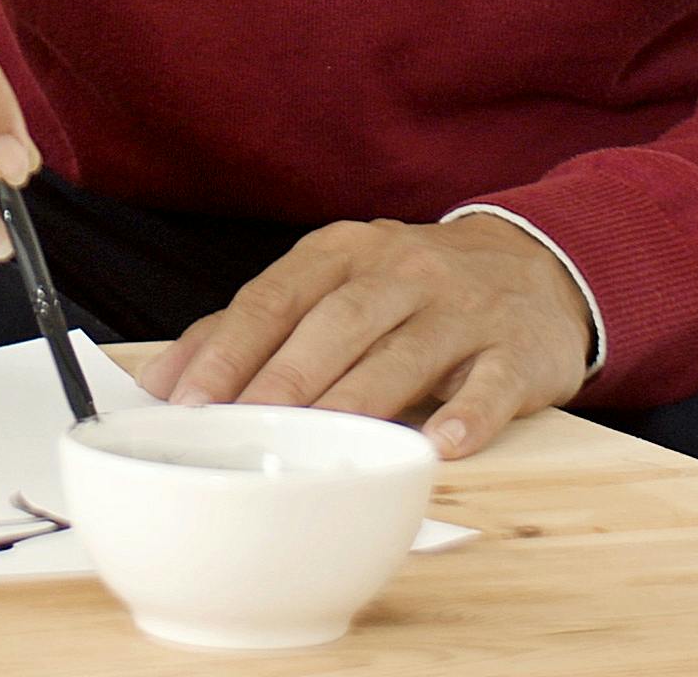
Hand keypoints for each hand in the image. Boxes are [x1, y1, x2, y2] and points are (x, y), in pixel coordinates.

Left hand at [140, 215, 591, 459]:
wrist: (534, 263)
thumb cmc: (407, 286)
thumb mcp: (333, 280)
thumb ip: (251, 324)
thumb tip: (163, 378)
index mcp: (343, 251)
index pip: (275, 296)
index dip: (229, 348)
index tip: (188, 399)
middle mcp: (401, 271)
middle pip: (335, 323)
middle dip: (284, 377)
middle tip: (242, 425)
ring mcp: (463, 309)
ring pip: (404, 352)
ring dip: (358, 399)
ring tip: (320, 442)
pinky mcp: (517, 350)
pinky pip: (490, 384)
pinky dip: (466, 415)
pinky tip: (438, 445)